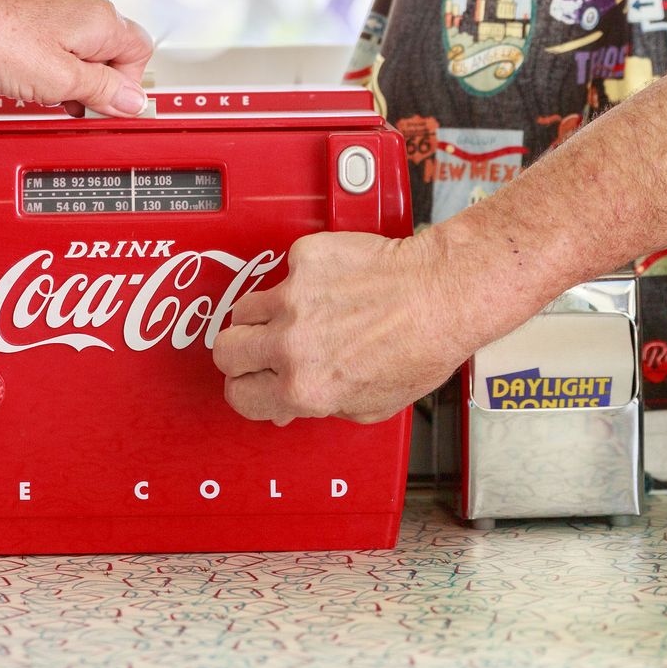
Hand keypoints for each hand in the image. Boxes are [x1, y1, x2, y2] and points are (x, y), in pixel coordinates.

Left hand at [0, 0, 153, 117]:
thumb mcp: (62, 80)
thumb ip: (104, 91)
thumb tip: (133, 101)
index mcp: (99, 16)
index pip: (140, 52)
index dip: (126, 85)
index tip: (107, 107)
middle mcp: (81, 9)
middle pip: (113, 54)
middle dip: (98, 86)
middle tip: (76, 106)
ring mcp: (55, 15)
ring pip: (83, 57)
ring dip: (73, 84)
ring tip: (48, 97)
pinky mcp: (31, 27)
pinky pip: (56, 55)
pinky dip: (51, 76)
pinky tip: (32, 89)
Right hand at [213, 228, 481, 423]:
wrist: (442, 293)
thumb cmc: (421, 348)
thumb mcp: (372, 407)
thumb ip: (323, 407)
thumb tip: (292, 403)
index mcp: (304, 389)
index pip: (239, 397)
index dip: (246, 392)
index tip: (252, 384)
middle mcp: (292, 345)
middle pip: (225, 351)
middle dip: (241, 355)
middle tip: (259, 351)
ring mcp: (294, 297)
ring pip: (243, 308)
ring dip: (262, 316)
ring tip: (294, 316)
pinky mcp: (304, 260)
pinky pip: (283, 272)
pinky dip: (300, 279)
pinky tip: (329, 286)